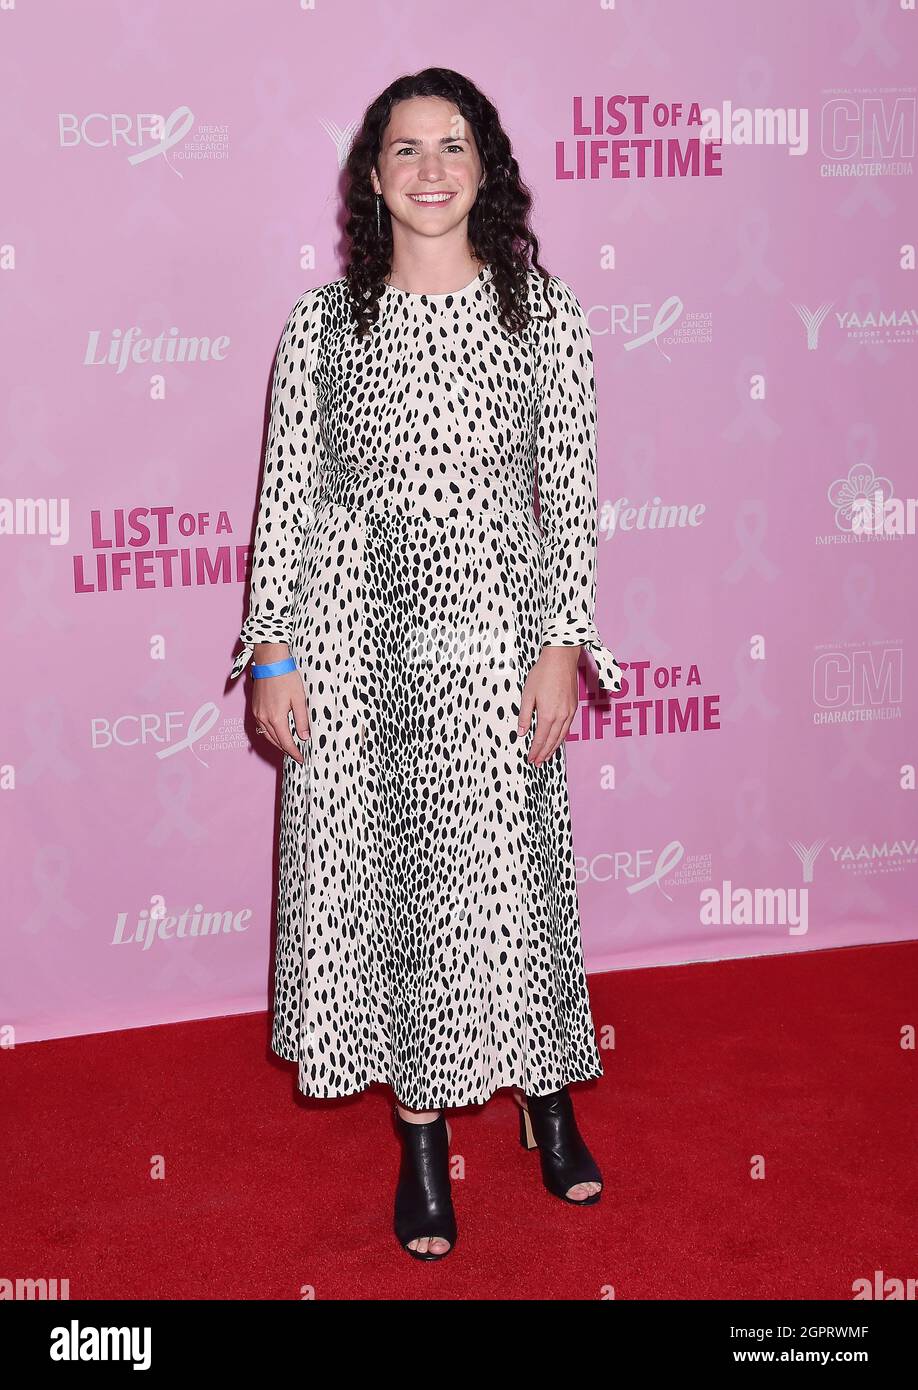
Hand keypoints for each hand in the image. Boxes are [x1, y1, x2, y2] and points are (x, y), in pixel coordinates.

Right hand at [251, 645, 309, 763]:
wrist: (270, 661)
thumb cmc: (286, 677)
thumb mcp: (299, 699)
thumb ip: (302, 719)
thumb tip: (304, 737)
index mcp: (276, 718)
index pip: (286, 742)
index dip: (294, 752)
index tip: (301, 759)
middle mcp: (264, 718)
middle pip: (275, 741)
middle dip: (286, 749)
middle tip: (296, 755)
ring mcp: (257, 712)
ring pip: (267, 735)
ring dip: (277, 742)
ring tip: (288, 746)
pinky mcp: (255, 707)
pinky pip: (262, 726)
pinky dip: (270, 733)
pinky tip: (276, 732)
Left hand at [518, 645, 580, 765]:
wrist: (561, 659)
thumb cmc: (542, 673)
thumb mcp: (528, 694)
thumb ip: (524, 715)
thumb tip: (521, 732)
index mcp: (548, 714)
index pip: (541, 738)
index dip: (535, 750)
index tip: (530, 759)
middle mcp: (561, 716)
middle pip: (552, 740)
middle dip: (544, 753)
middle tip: (538, 763)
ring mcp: (569, 712)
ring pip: (562, 736)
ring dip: (554, 748)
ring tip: (547, 756)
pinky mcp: (574, 706)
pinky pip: (568, 727)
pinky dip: (561, 737)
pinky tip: (557, 739)